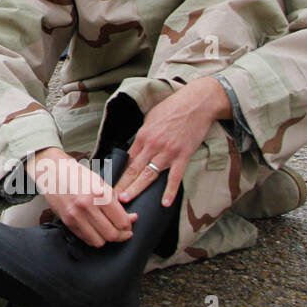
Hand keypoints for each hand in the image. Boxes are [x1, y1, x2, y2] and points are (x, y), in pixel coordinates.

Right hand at [29, 147, 135, 247]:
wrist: (52, 171)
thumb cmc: (76, 174)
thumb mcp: (99, 180)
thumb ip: (115, 198)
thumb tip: (129, 213)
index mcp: (99, 193)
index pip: (121, 220)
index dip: (129, 224)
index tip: (130, 222)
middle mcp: (87, 206)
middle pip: (112, 234)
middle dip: (122, 235)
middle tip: (124, 232)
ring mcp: (75, 215)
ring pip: (99, 241)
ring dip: (107, 238)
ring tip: (110, 231)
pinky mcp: (67, 221)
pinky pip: (85, 238)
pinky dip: (94, 238)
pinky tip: (97, 230)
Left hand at [115, 78, 230, 207]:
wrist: (196, 103)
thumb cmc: (173, 108)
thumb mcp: (151, 118)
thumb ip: (144, 134)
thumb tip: (137, 147)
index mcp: (143, 135)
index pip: (128, 158)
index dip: (119, 172)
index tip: (111, 182)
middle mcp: (152, 145)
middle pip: (134, 169)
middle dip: (122, 183)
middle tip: (110, 196)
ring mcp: (168, 151)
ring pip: (149, 174)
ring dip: (137, 188)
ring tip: (126, 199)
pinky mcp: (183, 155)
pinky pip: (175, 177)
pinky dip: (169, 191)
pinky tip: (165, 203)